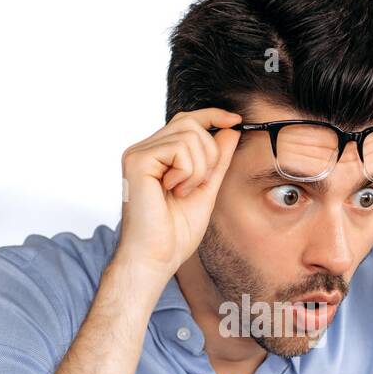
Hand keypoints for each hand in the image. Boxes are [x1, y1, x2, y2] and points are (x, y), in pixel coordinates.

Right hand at [116, 108, 241, 280]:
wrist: (157, 257)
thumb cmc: (175, 233)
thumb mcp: (206, 189)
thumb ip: (217, 160)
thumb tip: (231, 130)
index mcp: (157, 155)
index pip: (186, 120)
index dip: (212, 116)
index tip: (235, 121)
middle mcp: (144, 150)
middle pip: (190, 122)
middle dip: (209, 153)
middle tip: (199, 183)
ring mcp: (138, 153)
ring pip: (189, 134)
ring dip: (198, 168)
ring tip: (182, 192)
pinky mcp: (137, 160)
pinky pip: (179, 148)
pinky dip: (187, 172)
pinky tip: (173, 191)